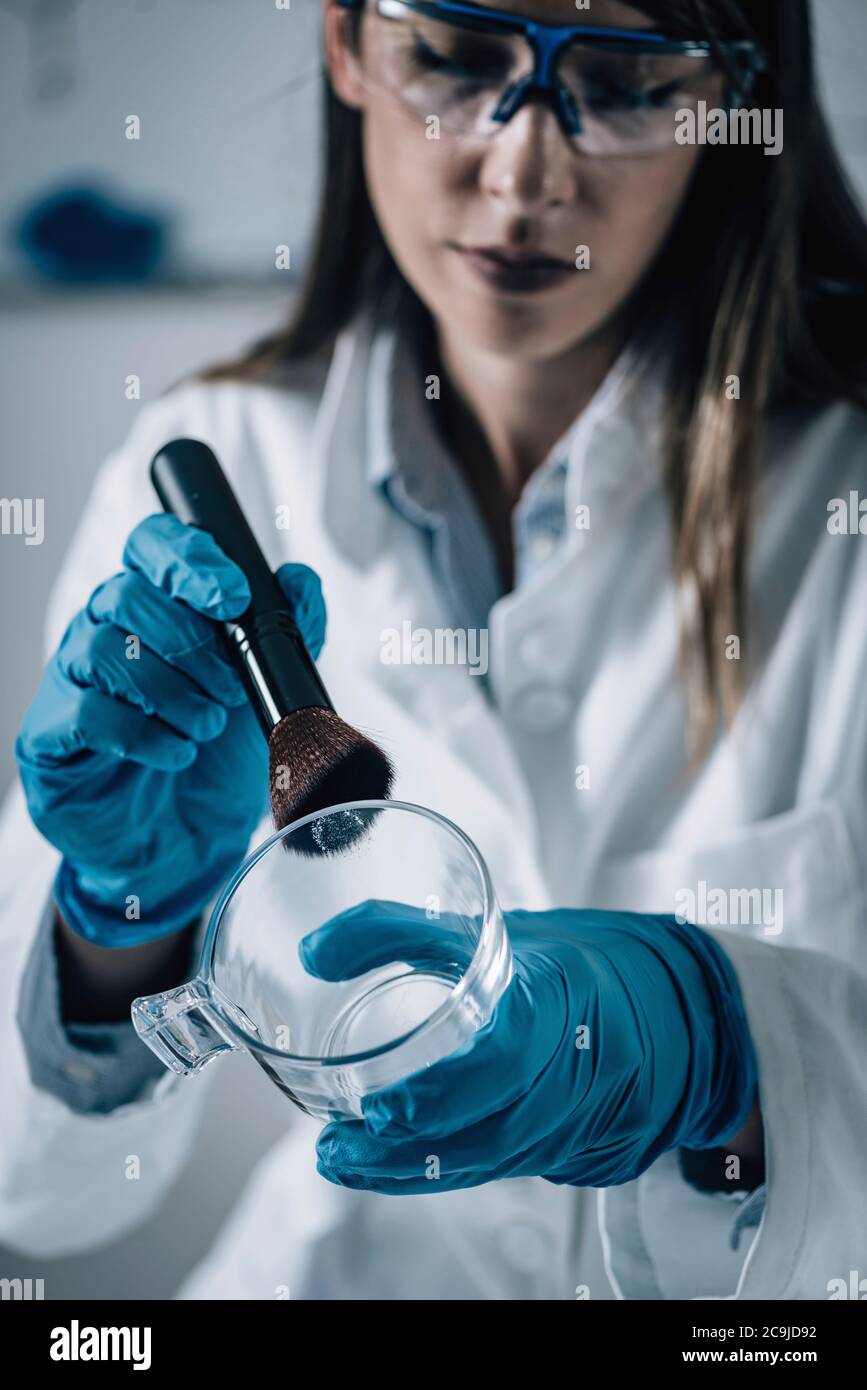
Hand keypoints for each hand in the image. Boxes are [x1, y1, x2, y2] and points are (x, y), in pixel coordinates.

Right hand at [16, 513, 325, 947]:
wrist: (186, 845)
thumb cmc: (218, 761)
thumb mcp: (269, 695)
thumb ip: (291, 635)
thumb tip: (301, 582)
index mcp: (156, 607)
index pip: (153, 545)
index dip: (188, 559)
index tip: (231, 596)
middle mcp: (106, 631)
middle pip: (128, 594)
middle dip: (192, 641)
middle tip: (230, 688)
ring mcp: (73, 680)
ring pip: (105, 649)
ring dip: (171, 690)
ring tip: (207, 726)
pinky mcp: (52, 735)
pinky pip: (87, 712)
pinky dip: (143, 733)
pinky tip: (176, 754)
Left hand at [303, 903, 757, 1192]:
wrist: (683, 1009)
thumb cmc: (579, 961)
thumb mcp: (496, 929)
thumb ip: (402, 931)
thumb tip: (311, 951)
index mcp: (563, 1002)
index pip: (503, 1060)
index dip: (440, 1091)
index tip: (376, 1106)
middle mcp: (579, 1072)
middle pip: (489, 1132)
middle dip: (405, 1154)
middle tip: (334, 1152)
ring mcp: (586, 1123)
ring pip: (493, 1161)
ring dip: (416, 1172)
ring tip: (348, 1162)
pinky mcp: (585, 1155)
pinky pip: (509, 1168)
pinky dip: (452, 1169)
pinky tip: (401, 1166)